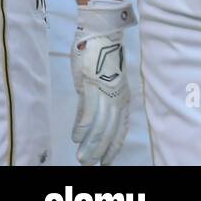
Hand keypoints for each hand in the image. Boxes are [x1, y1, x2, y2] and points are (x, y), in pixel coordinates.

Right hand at [71, 0, 135, 165]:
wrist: (103, 35)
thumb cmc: (105, 57)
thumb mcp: (108, 82)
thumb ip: (102, 99)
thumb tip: (92, 118)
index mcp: (123, 97)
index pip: (121, 128)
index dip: (114, 146)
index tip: (107, 161)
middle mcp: (117, 97)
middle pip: (109, 130)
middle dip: (100, 150)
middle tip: (91, 165)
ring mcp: (104, 92)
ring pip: (99, 125)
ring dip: (90, 144)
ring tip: (83, 159)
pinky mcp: (91, 87)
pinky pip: (87, 112)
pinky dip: (82, 126)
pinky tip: (77, 138)